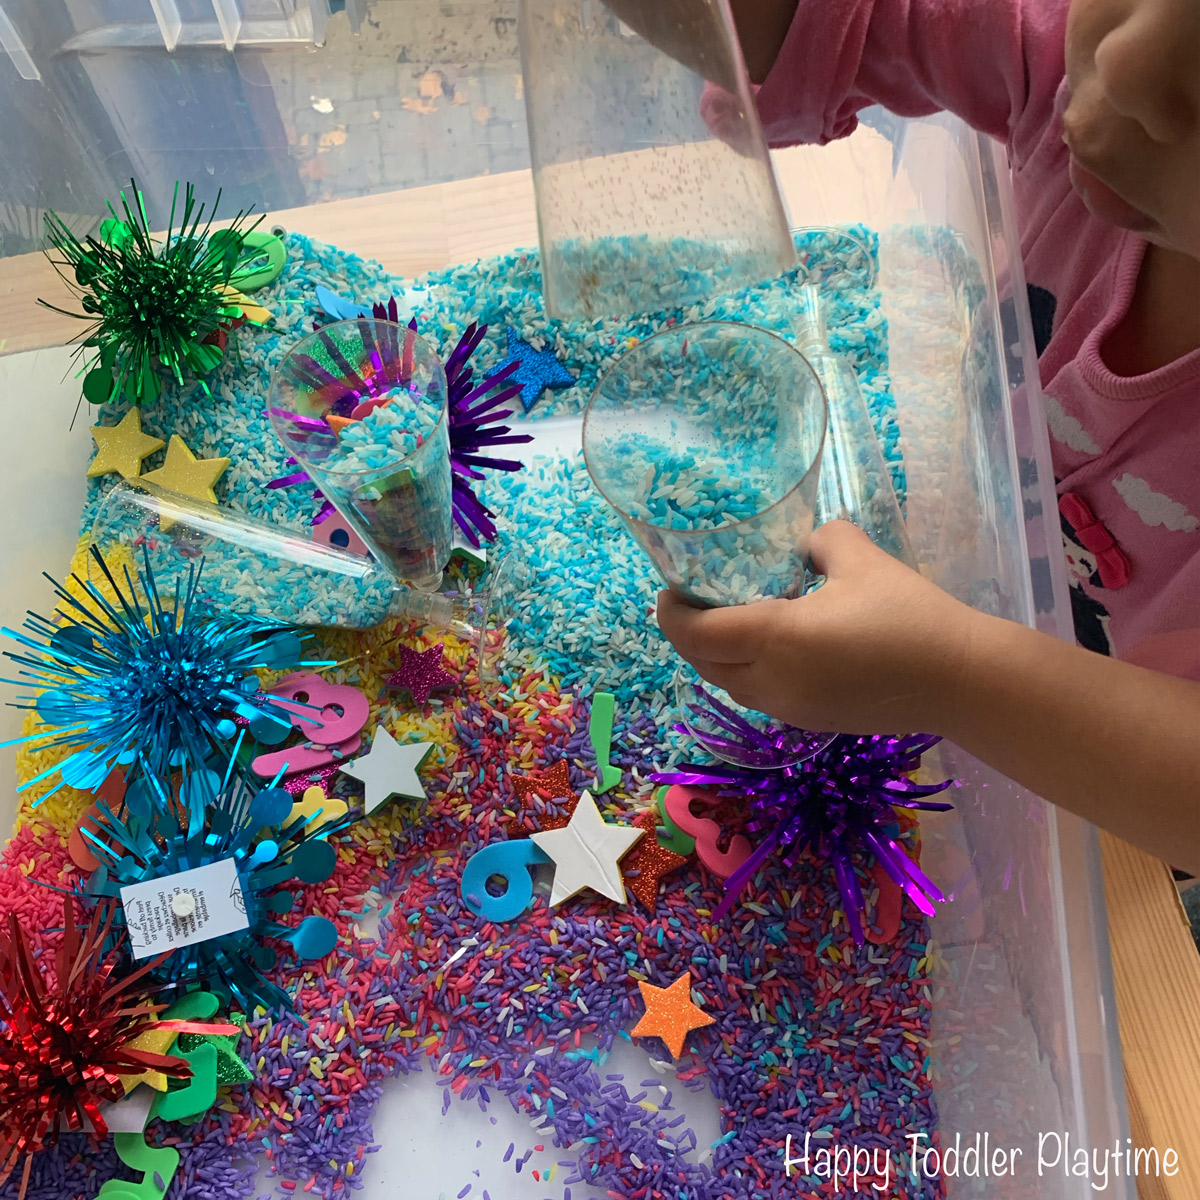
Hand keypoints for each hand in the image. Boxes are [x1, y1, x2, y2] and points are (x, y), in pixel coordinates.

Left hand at [656, 521, 980, 733]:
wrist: (962, 682)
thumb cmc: (910, 615)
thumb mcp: (860, 558)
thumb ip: (820, 541)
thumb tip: (804, 545)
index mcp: (775, 640)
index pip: (695, 634)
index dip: (672, 612)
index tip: (672, 587)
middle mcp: (771, 682)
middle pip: (703, 663)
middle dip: (687, 633)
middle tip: (696, 598)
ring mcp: (790, 710)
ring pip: (728, 684)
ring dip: (716, 656)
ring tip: (728, 619)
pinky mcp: (811, 723)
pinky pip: (758, 696)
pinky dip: (745, 671)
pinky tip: (769, 645)